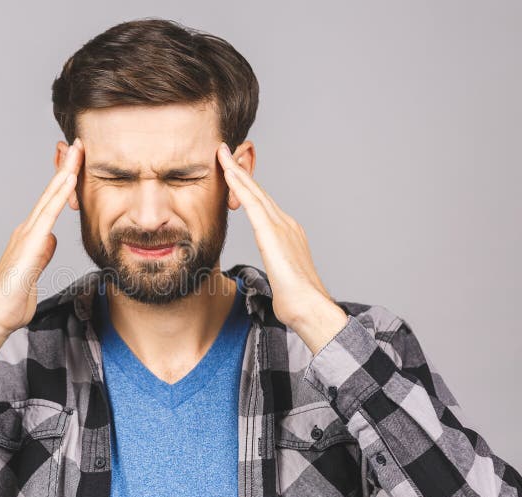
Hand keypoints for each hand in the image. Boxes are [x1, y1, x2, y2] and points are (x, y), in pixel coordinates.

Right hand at [0, 138, 83, 367]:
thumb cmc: (11, 299)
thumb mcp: (34, 274)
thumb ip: (42, 256)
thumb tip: (50, 241)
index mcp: (31, 237)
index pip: (51, 204)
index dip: (62, 182)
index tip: (74, 163)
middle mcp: (28, 230)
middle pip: (51, 192)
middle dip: (65, 167)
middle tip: (78, 144)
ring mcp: (28, 233)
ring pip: (51, 196)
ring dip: (65, 171)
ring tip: (78, 151)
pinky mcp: (31, 242)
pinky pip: (50, 212)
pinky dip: (61, 193)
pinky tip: (70, 178)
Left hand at [217, 141, 345, 350]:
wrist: (310, 308)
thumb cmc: (297, 302)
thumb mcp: (281, 282)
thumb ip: (275, 273)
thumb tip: (274, 283)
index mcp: (287, 235)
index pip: (262, 206)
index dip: (247, 187)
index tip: (233, 173)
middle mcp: (286, 225)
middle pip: (259, 192)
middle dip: (241, 171)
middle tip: (225, 151)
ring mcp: (281, 226)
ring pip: (254, 192)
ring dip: (237, 171)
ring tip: (222, 154)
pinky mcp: (272, 233)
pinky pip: (252, 203)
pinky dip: (240, 185)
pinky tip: (228, 173)